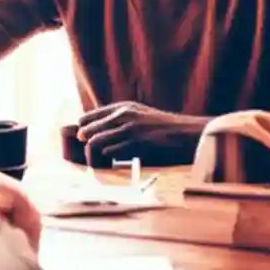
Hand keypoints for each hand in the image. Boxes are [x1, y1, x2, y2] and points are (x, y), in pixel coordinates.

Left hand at [75, 101, 207, 166]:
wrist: (187, 134)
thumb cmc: (163, 129)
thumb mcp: (140, 116)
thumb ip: (120, 120)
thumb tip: (95, 133)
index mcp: (123, 106)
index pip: (89, 117)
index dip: (82, 129)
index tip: (83, 139)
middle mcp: (124, 114)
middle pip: (88, 130)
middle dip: (84, 143)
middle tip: (87, 153)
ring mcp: (130, 129)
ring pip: (96, 142)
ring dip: (95, 154)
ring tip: (98, 161)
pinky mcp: (136, 144)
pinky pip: (111, 153)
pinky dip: (109, 159)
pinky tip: (115, 162)